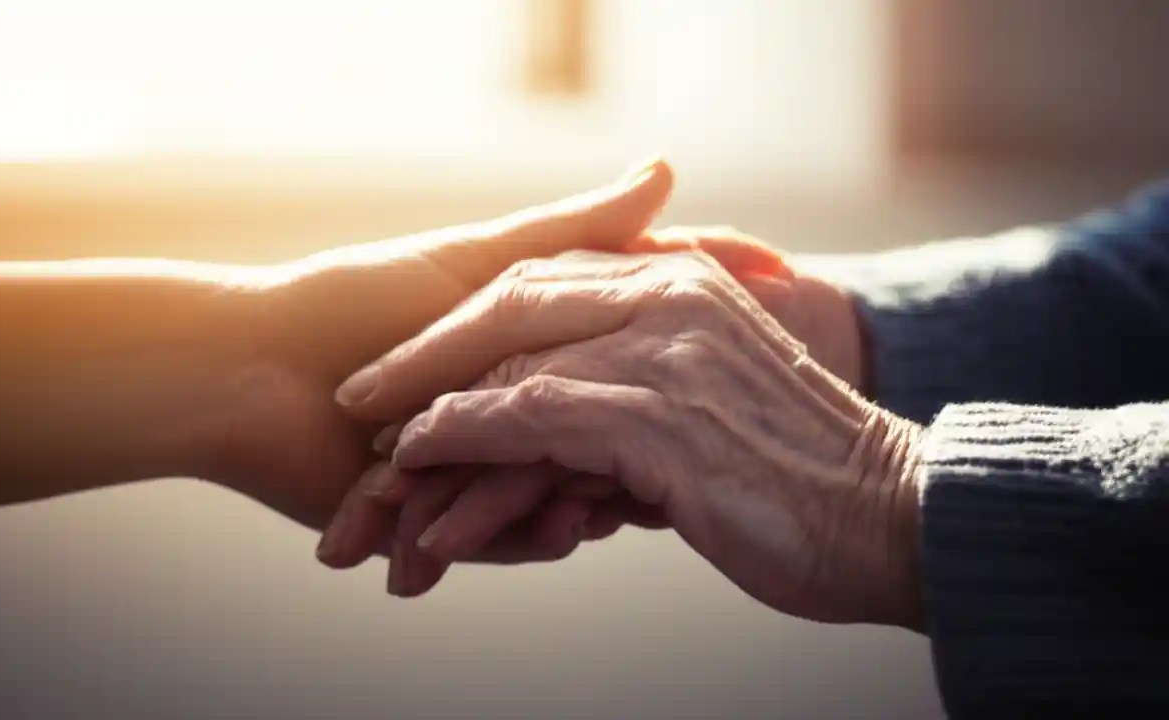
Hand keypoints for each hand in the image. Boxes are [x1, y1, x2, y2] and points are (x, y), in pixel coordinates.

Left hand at [203, 161, 673, 529]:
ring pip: (553, 483)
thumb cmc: (347, 299)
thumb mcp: (474, 259)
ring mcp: (481, 462)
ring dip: (576, 491)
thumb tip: (665, 171)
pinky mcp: (447, 520)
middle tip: (706, 441)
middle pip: (592, 424)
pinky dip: (526, 529)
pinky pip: (507, 534)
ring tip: (613, 497)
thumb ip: (573, 227)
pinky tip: (559, 527)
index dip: (681, 340)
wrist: (243, 375)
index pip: (620, 345)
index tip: (751, 333)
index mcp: (528, 342)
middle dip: (640, 438)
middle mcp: (514, 401)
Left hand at [336, 250, 924, 628]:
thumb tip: (570, 416)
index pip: (542, 283)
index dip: (465, 324)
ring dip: (431, 419)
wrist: (893, 518)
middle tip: (357, 400)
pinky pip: (531, 417)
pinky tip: (421, 465)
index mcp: (680, 282)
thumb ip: (646, 383)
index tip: (409, 364)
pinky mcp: (658, 416)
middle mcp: (666, 299)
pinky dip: (465, 439)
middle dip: (424, 357)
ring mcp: (662, 352)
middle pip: (508, 310)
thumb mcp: (718, 405)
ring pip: (510, 369)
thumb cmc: (801, 475)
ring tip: (377, 465)